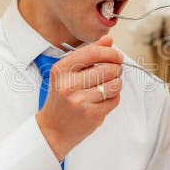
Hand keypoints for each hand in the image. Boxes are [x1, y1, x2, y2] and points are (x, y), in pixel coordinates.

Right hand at [36, 35, 122, 159]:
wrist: (53, 128)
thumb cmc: (61, 98)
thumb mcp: (67, 73)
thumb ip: (88, 54)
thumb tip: (108, 40)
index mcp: (61, 69)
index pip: (92, 53)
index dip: (110, 52)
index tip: (115, 55)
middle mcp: (68, 84)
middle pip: (108, 68)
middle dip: (116, 68)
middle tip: (114, 71)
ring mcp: (80, 101)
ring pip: (114, 84)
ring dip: (117, 83)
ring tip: (109, 85)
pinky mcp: (91, 114)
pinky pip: (114, 99)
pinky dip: (113, 97)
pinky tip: (103, 98)